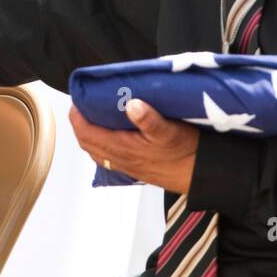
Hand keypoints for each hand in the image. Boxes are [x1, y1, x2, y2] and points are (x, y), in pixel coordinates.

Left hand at [69, 99, 198, 194]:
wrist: (201, 176)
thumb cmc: (187, 151)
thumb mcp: (170, 131)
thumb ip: (149, 119)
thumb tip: (131, 104)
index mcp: (123, 147)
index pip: (88, 134)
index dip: (77, 118)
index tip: (76, 101)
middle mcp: (120, 159)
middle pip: (88, 143)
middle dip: (79, 125)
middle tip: (81, 107)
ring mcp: (127, 166)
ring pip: (97, 152)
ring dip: (89, 136)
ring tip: (92, 118)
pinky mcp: (134, 169)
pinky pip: (108, 158)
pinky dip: (101, 145)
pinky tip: (109, 136)